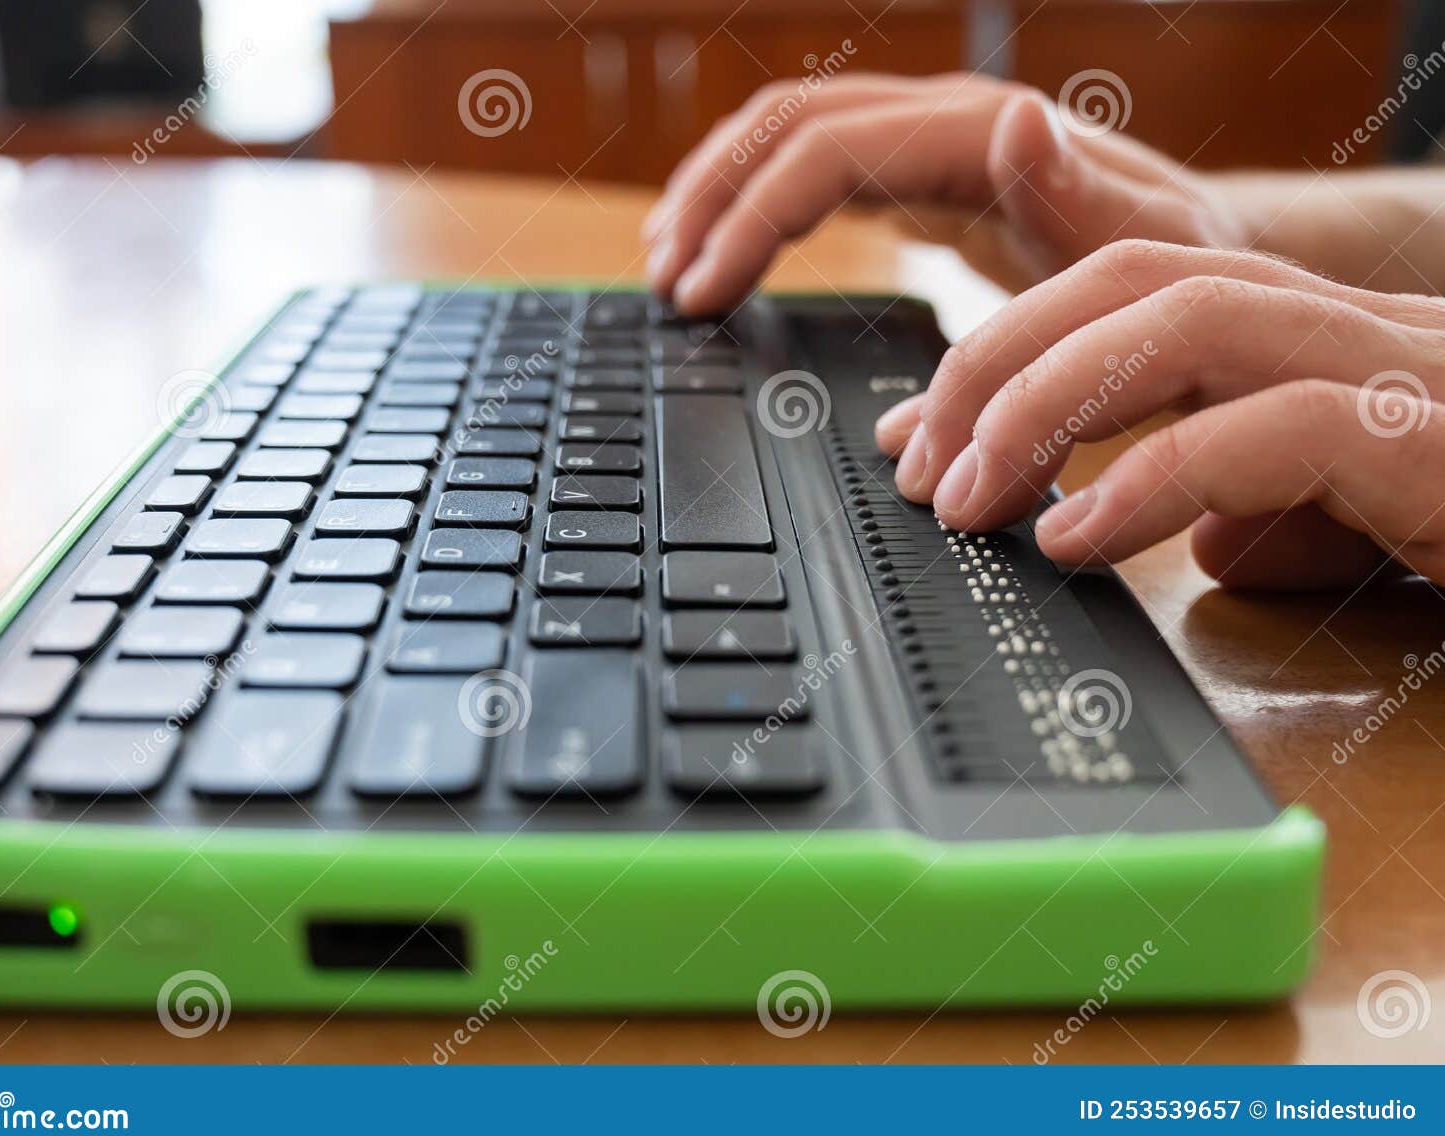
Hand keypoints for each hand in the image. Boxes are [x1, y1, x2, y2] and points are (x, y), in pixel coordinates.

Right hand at [644, 72, 1247, 312]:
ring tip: (667, 261)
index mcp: (976, 134)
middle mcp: (941, 119)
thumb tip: (1012, 119)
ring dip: (716, 190)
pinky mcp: (916, 175)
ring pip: (786, 133)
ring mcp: (923, 141)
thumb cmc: (1170, 264)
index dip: (749, 219)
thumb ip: (1075, 191)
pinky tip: (724, 248)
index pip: (825, 152)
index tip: (702, 293)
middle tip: (664, 279)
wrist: (1193, 255)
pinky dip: (754, 201)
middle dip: (710, 198)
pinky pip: (811, 167)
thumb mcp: (1141, 241)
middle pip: (785, 125)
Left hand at [874, 240, 1444, 588]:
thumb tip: (1124, 525)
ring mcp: (1386, 365)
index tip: (913, 433)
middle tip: (919, 466)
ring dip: (1050, 406)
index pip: (1111, 290)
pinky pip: (1273, 428)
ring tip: (974, 499)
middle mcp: (1327, 322)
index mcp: (1282, 329)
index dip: (995, 348)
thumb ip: (1214, 491)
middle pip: (1125, 281)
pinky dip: (1154, 481)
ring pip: (1185, 319)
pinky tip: (1079, 541)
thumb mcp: (1309, 505)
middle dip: (994, 364)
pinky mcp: (1430, 435)